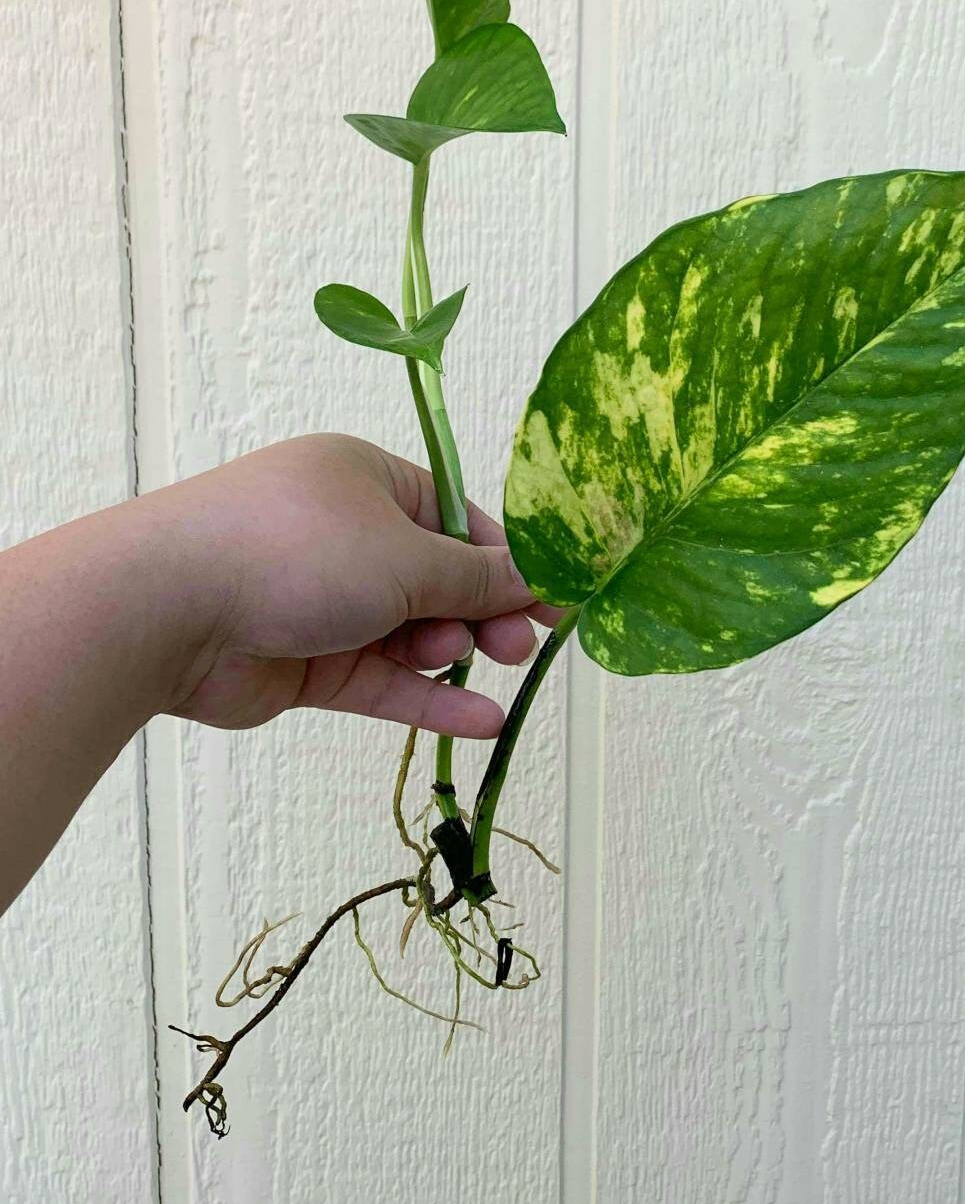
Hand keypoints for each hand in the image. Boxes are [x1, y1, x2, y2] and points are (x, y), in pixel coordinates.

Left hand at [150, 434, 557, 736]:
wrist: (167, 609)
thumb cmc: (294, 551)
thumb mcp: (406, 557)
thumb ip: (478, 578)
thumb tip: (540, 578)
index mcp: (368, 482)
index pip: (457, 521)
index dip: (510, 563)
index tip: (557, 600)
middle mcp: (347, 535)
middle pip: (439, 579)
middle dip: (484, 612)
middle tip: (522, 645)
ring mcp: (325, 601)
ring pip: (412, 633)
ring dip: (449, 651)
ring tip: (473, 661)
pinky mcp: (308, 663)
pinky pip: (382, 680)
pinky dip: (430, 699)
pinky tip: (483, 720)